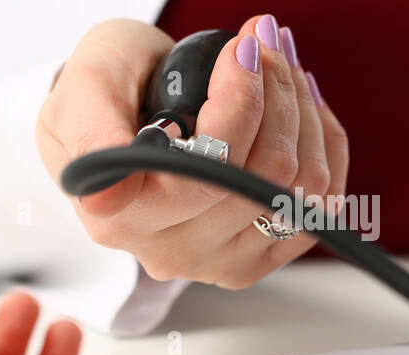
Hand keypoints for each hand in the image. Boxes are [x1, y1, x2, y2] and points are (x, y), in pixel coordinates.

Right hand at [36, 15, 348, 288]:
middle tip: (261, 38)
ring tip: (279, 62)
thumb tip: (105, 197)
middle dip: (277, 89)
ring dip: (303, 110)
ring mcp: (220, 262)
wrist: (126, 118)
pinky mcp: (262, 258)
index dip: (242, 104)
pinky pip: (322, 204)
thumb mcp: (85, 87)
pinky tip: (299, 108)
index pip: (210, 170)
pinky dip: (323, 144)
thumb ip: (91, 131)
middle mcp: (170, 251)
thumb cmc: (105, 95)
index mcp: (120, 216)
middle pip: (265, 174)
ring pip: (302, 186)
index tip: (239, 49)